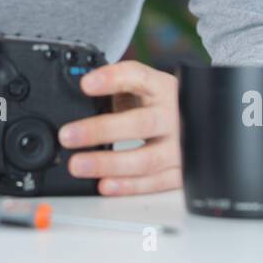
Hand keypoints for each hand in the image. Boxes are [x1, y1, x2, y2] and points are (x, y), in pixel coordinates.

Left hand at [58, 60, 181, 195]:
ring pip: (147, 159)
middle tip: (68, 135)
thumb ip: (116, 90)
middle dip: (100, 131)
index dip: (112, 79)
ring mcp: (181, 145)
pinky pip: (156, 182)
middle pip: (140, 124)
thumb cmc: (157, 104)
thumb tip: (77, 97)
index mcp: (162, 87)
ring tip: (78, 165)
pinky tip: (105, 184)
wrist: (193, 122)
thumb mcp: (141, 88)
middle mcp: (174, 115)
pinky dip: (129, 185)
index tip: (86, 84)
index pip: (138, 77)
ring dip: (109, 164)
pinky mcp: (182, 171)